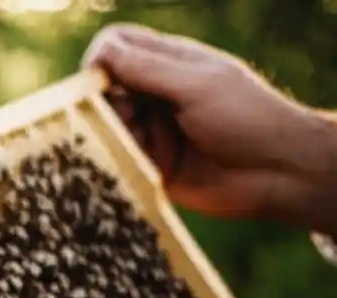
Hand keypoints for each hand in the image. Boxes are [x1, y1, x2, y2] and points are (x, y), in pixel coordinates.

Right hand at [83, 23, 336, 234]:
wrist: (279, 173)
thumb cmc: (247, 119)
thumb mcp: (196, 86)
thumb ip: (147, 69)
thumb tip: (100, 54)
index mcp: (170, 63)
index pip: (117, 44)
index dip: (100, 58)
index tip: (98, 80)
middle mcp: (156, 93)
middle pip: (105, 86)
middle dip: (106, 102)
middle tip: (130, 117)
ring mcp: (153, 129)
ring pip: (108, 124)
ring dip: (117, 133)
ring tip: (145, 146)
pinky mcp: (151, 164)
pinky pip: (119, 158)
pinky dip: (122, 160)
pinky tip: (148, 166)